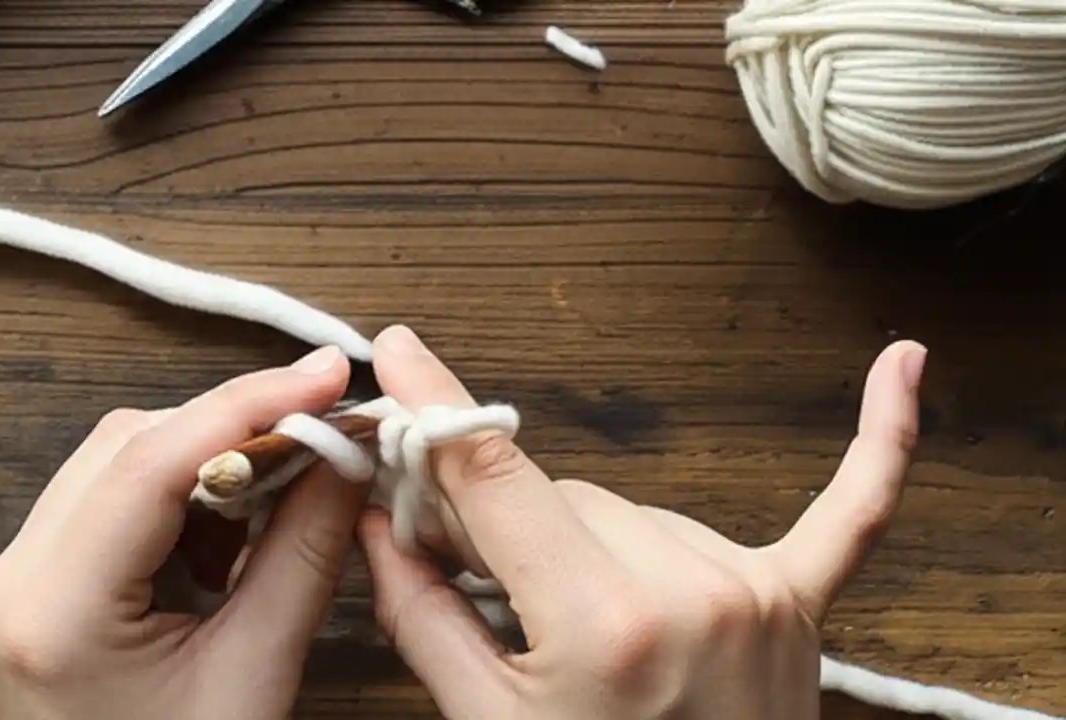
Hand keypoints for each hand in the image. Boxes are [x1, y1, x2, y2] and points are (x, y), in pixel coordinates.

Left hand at [0, 347, 362, 719]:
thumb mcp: (256, 675)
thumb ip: (304, 553)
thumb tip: (352, 451)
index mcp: (50, 612)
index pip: (149, 463)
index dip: (249, 402)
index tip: (329, 375)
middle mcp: (10, 579)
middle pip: (129, 448)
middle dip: (237, 427)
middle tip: (330, 426)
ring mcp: (15, 580)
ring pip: (121, 463)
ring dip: (214, 460)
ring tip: (292, 486)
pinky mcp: (38, 586)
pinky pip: (117, 503)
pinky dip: (189, 498)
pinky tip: (239, 529)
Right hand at [360, 326, 925, 719]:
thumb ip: (423, 617)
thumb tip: (376, 524)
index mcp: (602, 624)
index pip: (497, 478)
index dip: (440, 409)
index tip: (404, 353)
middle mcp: (687, 590)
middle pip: (561, 494)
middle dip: (510, 528)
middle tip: (482, 583)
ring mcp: (753, 592)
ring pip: (631, 505)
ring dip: (589, 540)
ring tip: (577, 623)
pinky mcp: (795, 605)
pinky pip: (847, 516)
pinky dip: (877, 447)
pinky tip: (900, 369)